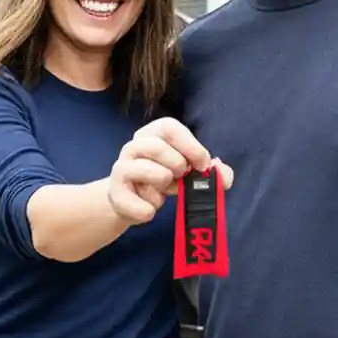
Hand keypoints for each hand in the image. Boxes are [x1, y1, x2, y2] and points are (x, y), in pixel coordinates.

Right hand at [107, 118, 232, 223]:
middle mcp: (133, 147)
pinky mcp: (115, 193)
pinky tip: (149, 208)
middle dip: (176, 164)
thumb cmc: (161, 181)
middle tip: (180, 177)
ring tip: (162, 190)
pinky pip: (138, 203)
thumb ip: (210, 172)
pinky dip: (150, 210)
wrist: (129, 203)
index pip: (169, 127)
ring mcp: (121, 168)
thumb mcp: (186, 172)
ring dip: (162, 184)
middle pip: (156, 146)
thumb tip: (222, 174)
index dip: (189, 144)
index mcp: (152, 134)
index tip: (202, 164)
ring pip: (145, 170)